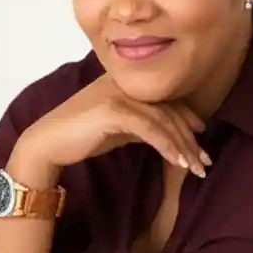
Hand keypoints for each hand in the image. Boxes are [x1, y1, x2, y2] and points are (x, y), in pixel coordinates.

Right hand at [14, 75, 210, 178]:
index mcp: (126, 84)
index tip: (201, 141)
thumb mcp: (116, 127)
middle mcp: (125, 84)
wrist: (47, 143)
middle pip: (169, 110)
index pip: (166, 100)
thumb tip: (164, 135)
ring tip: (195, 168)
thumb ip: (139, 125)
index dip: (188, 119)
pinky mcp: (113, 110)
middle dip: (190, 138)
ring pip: (163, 120)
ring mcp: (119, 95)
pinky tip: (177, 162)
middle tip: (204, 162)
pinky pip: (150, 129)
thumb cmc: (79, 137)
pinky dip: (167, 146)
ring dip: (183, 146)